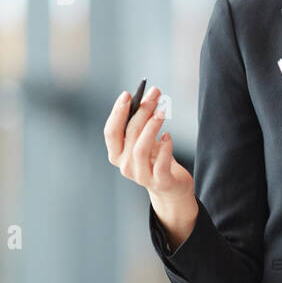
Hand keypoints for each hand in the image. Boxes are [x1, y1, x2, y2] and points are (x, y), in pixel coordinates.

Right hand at [104, 85, 196, 240]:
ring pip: (140, 149)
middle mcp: (125, 166)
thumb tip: (147, 99)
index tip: (127, 94)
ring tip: (162, 112)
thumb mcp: (145, 142)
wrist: (171, 188)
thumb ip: (142, 125)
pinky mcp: (160, 182)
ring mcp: (142, 176)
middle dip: (141, 111)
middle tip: (154, 95)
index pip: (111, 132)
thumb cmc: (156, 160)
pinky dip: (165, 148)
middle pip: (129, 135)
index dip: (117, 113)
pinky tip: (168, 136)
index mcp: (117, 154)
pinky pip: (160, 164)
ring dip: (151, 127)